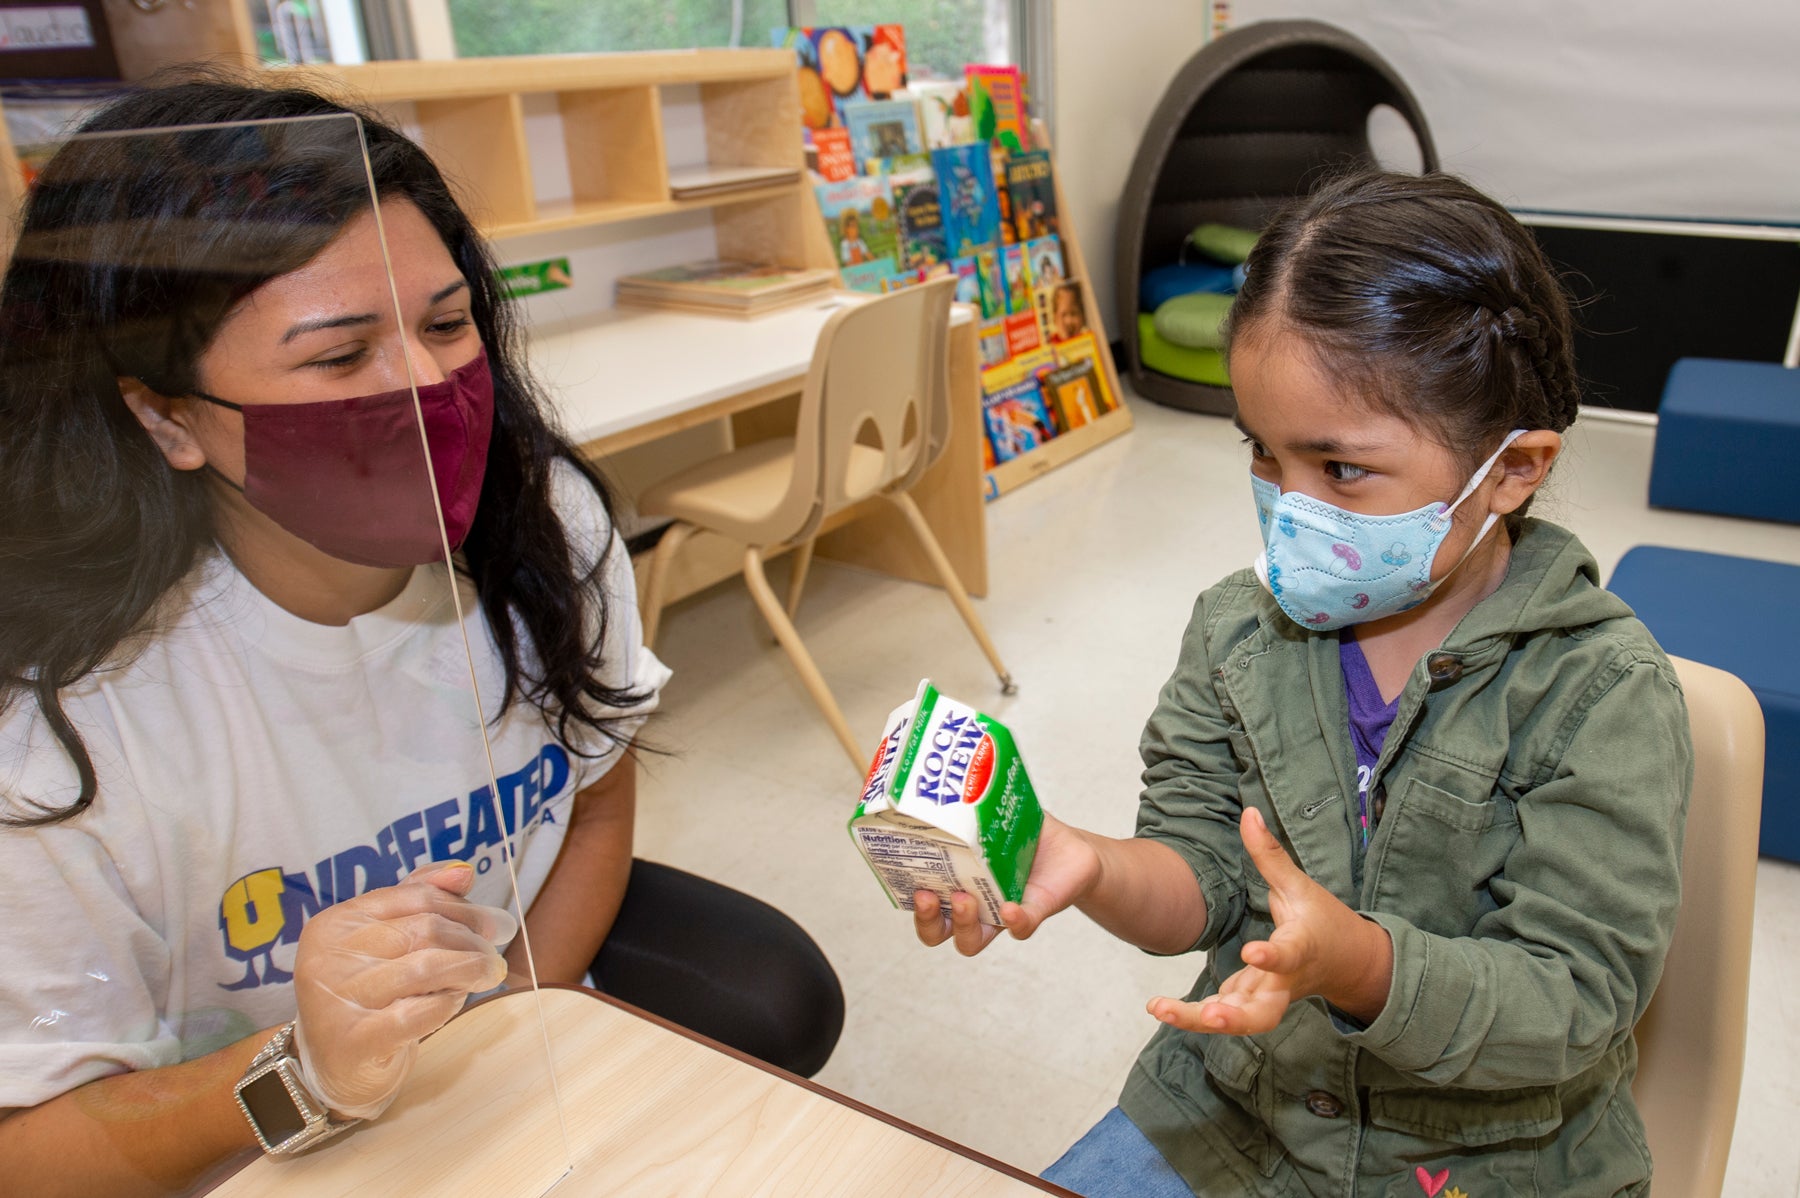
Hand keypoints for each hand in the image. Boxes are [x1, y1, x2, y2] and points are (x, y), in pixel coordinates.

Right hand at [291, 860, 516, 1119]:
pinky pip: (418, 1013)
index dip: (463, 907)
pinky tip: (452, 1003)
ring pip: (426, 967)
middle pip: (425, 930)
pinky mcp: (354, 1040)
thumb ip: (420, 900)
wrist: (333, 1069)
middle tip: (493, 957)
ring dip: (468, 969)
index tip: (492, 925)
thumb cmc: (369, 997)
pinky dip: (447, 1003)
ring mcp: (337, 999)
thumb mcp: (385, 942)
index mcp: (336, 921)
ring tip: (486, 976)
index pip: (415, 897)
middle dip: (471, 941)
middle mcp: (329, 956)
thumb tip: (464, 871)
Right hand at [912, 813, 1099, 955]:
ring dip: (962, 925)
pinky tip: (1010, 908)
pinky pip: (1020, 927)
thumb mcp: (999, 814)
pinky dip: (1014, 921)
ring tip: (966, 900)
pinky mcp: (1033, 914)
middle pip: (936, 931)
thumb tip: (953, 773)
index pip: (923, 901)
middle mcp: (974, 904)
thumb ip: (977, 801)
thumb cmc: (1027, 836)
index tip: (907, 878)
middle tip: (929, 895)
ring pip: (971, 940)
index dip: (909, 899)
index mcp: (957, 881)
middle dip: (927, 920)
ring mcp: (1000, 914)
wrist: (1073, 852)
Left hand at [1147, 807, 1389, 1035]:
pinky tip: (1161, 1008)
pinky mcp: (1252, 1002)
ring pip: (1239, 1020)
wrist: (1347, 965)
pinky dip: (1195, 1015)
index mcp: (1301, 949)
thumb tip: (1249, 812)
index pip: (1289, 955)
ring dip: (1201, 1020)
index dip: (1272, 957)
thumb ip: (1270, 854)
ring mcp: (1267, 997)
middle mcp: (1284, 982)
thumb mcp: (1300, 884)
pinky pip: (1224, 1014)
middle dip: (1233, 1017)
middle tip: (1209, 1016)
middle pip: (1262, 1013)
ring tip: (1161, 1009)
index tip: (1251, 952)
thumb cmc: (1322, 921)